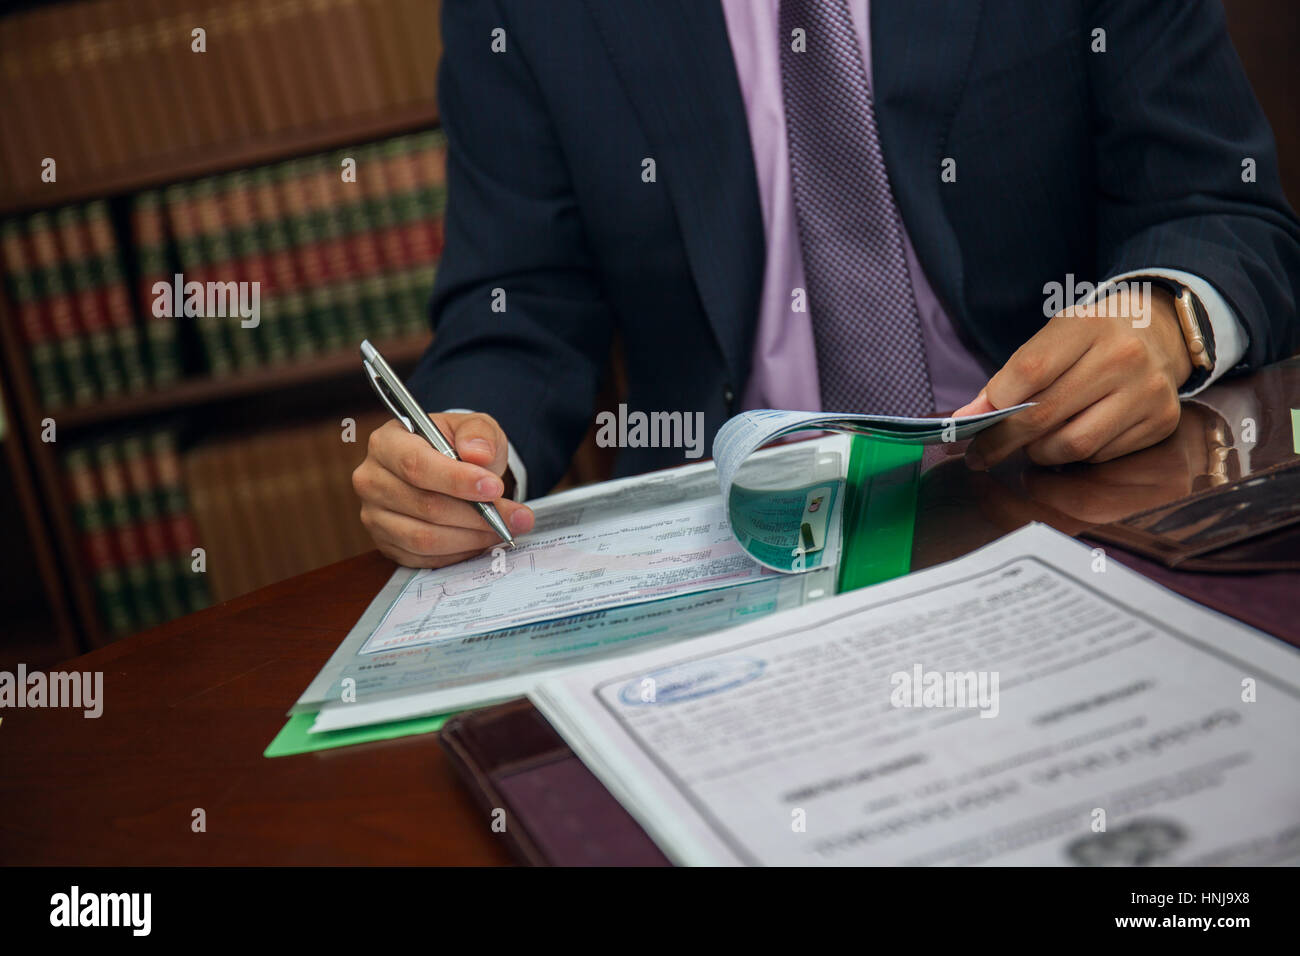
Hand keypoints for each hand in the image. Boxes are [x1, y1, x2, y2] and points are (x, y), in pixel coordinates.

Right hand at [352, 411, 534, 567]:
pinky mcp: (386, 544)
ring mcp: (375, 516)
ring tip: (504, 528)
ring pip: (425, 537)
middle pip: (424, 505)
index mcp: (387, 443)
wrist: (447, 469)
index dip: (456, 480)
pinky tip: (482, 539)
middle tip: (516, 516)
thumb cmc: (456, 446)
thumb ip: (479, 434)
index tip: (494, 488)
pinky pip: (425, 558)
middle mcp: (372, 480)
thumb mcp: (474, 427)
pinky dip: (459, 552)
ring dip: (472, 537)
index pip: (416, 465)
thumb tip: (479, 454)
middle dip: (476, 514)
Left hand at [956, 286, 1191, 468]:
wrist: (1157, 334)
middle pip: (1044, 414)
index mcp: (1090, 324)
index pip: (1028, 371)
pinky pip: (1100, 456)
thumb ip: (1008, 378)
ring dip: (1039, 453)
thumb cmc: (1089, 339)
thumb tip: (967, 419)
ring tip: (1031, 443)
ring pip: (1072, 445)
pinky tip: (1070, 437)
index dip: (994, 403)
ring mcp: (1148, 391)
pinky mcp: (1162, 421)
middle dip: (1002, 440)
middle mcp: (1124, 356)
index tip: (970, 425)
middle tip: (981, 453)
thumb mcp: (1049, 340)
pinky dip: (1074, 455)